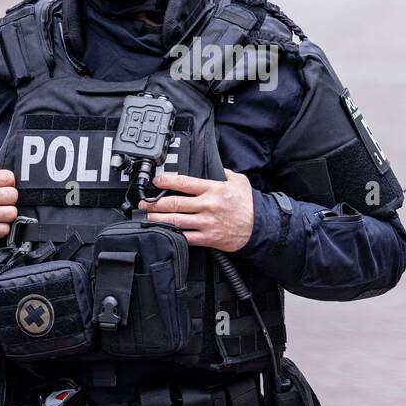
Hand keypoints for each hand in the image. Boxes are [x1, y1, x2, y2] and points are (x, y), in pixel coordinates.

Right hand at [0, 169, 17, 249]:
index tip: (4, 189)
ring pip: (11, 213)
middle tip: (2, 204)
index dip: (10, 184)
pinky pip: (4, 229)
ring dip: (8, 216)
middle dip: (11, 201)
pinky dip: (2, 229)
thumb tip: (15, 174)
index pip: (8, 176)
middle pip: (12, 195)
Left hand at [138, 169, 253, 250]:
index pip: (184, 182)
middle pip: (174, 203)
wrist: (260, 227)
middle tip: (144, 203)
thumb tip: (215, 168)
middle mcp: (207, 205)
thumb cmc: (249, 205)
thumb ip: (224, 173)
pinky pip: (186, 237)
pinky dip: (173, 235)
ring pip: (176, 221)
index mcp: (213, 189)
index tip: (156, 181)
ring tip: (148, 218)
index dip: (166, 181)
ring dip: (158, 219)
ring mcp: (207, 222)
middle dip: (155, 203)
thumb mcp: (239, 181)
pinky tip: (164, 233)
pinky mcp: (208, 238)